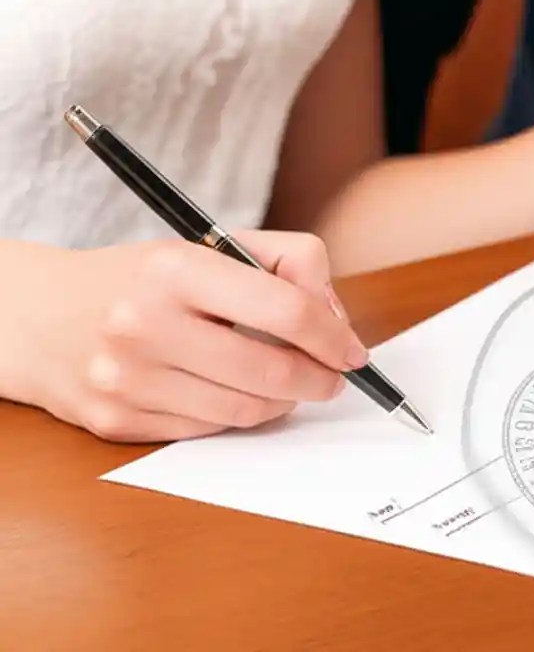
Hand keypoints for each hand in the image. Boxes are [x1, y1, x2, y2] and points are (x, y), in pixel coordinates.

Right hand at [10, 232, 364, 441]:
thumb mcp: (210, 246)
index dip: (334, 337)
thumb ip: (289, 264)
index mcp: (175, 269)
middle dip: (320, 379)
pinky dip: (236, 416)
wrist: (36, 316)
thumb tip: (339, 324)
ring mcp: (127, 379)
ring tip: (286, 383)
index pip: (287, 309)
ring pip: (246, 412)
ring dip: (282, 402)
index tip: (353, 351)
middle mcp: (145, 324)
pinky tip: (231, 392)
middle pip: (274, 372)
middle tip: (332, 376)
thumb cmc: (143, 280)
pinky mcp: (117, 422)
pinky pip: (208, 431)